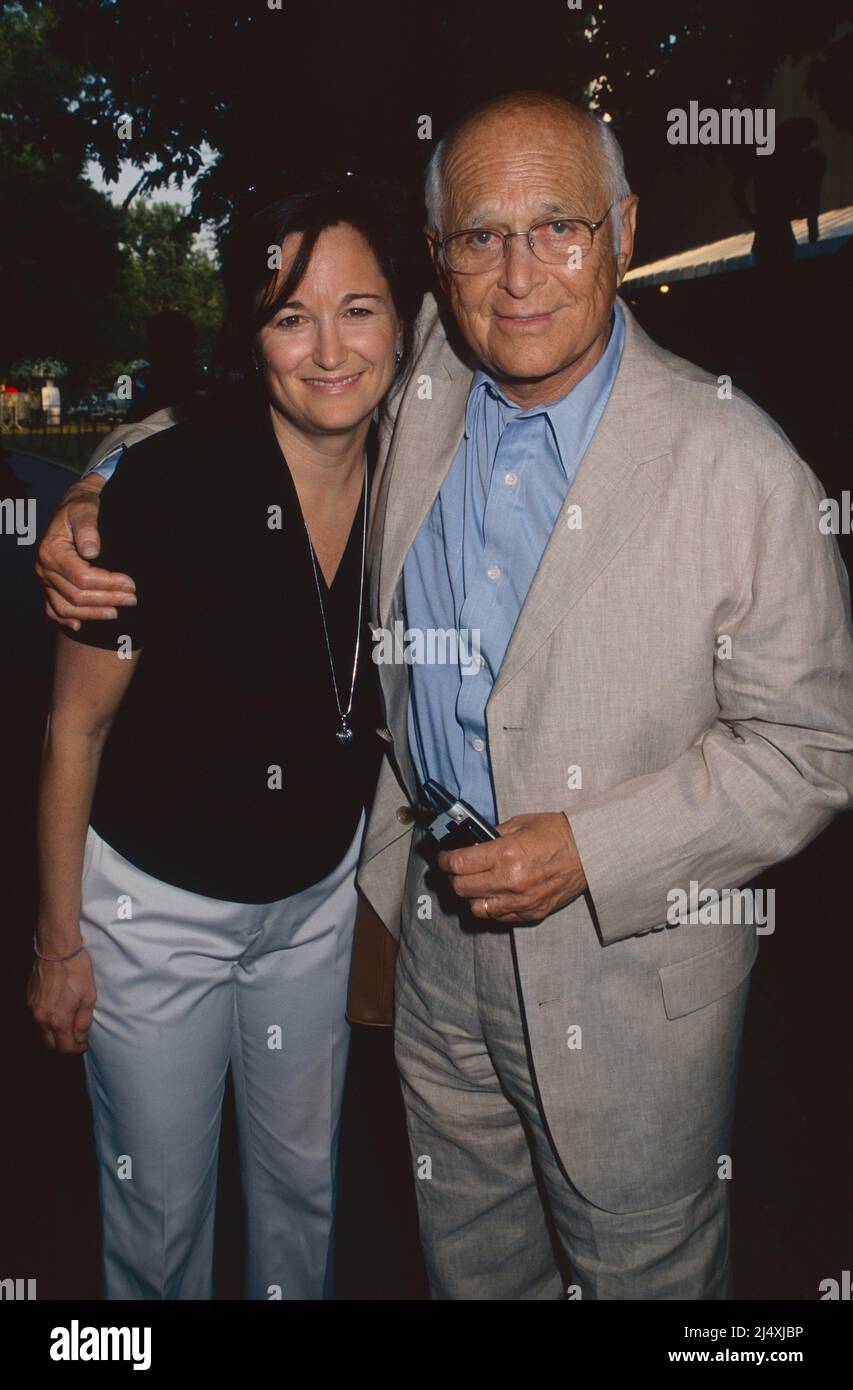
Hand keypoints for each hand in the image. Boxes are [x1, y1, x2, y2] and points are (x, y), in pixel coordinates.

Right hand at [27, 948, 96, 1053]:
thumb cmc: (76, 970)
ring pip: (42, 1031)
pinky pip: (37, 1017)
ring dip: (54, 1033)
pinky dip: (47, 1020)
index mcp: (58, 1019)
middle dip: (64, 1044)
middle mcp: (41, 1017)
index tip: (84, 1044)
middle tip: (77, 1037)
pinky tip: (59, 1010)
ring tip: (69, 1022)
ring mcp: (33, 1008)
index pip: (65, 1047)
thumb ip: (83, 1021)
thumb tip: (81, 1037)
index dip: (77, 1049)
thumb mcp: (88, 997)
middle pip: (50, 1044)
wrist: (57, 949)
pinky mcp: (29, 998)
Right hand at [35, 477, 135, 630]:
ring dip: (93, 614)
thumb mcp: (86, 508)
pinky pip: (53, 609)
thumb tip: (91, 551)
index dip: (109, 585)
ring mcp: (45, 579)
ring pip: (66, 608)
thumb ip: (88, 527)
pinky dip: (65, 620)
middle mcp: (44, 568)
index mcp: (52, 551)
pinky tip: (81, 626)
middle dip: (107, 600)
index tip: (131, 584)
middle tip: (132, 599)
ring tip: (117, 612)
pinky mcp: (49, 585)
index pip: (83, 578)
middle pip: (77, 596)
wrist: (74, 506)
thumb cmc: (82, 507)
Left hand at [437, 811, 586, 922]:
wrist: (590, 852)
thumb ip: (493, 835)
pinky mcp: (531, 912)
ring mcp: (520, 901)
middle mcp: (510, 881)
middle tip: (456, 869)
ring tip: (475, 883)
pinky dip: (491, 907)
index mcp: (506, 854)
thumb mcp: (520, 823)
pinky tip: (494, 894)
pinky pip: (498, 917)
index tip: (443, 858)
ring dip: (470, 895)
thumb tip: (472, 843)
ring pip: (476, 908)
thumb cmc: (558, 834)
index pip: (459, 864)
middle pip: (462, 888)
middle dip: (454, 877)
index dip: (444, 860)